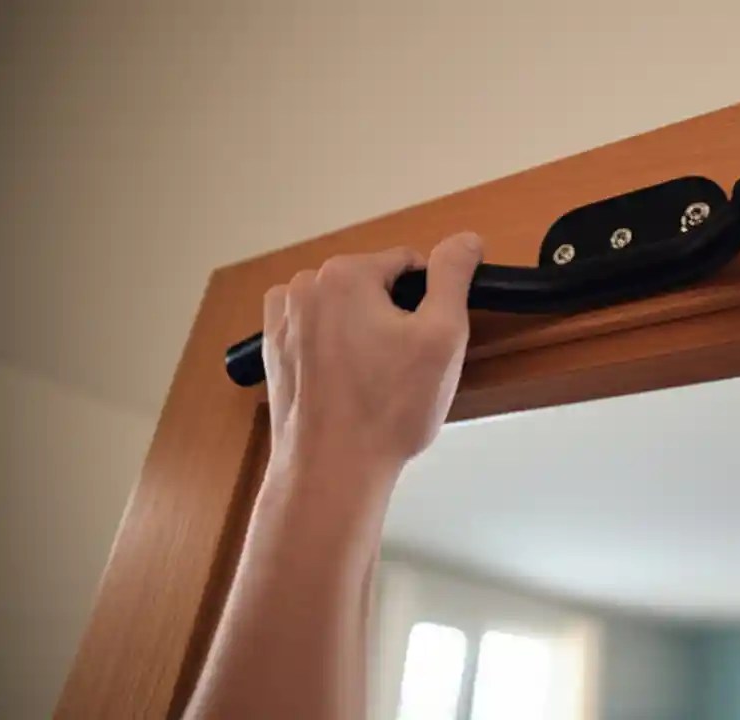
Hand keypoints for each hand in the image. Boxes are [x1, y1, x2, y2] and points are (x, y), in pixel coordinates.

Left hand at [261, 233, 482, 509]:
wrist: (331, 470)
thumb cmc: (389, 410)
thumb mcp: (443, 336)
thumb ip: (453, 276)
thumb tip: (465, 239)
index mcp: (346, 274)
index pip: (410, 265)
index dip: (430, 304)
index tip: (428, 345)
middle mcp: (305, 286)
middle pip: (373, 285)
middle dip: (394, 317)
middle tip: (404, 369)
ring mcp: (282, 318)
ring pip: (344, 308)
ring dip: (363, 331)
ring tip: (374, 380)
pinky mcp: (273, 349)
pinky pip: (315, 329)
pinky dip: (333, 345)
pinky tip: (345, 382)